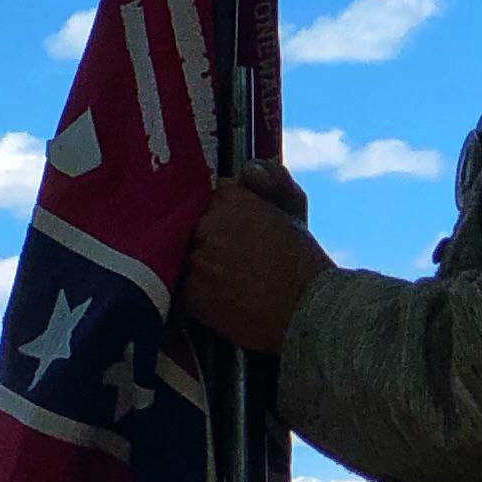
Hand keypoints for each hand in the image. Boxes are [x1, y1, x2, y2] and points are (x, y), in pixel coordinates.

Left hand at [178, 161, 330, 354]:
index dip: (215, 212)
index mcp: (233, 200)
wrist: (307, 312)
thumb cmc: (302, 261)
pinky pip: (174, 284)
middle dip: (199, 237)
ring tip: (215, 277)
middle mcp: (209, 226)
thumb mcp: (292, 209)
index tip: (226, 226)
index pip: (208, 196)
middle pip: (187, 224)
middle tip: (221, 255)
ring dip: (188, 262)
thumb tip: (247, 168)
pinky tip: (207, 295)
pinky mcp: (190, 292)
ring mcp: (196, 260)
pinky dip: (185, 290)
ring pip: (176, 253)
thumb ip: (272, 180)